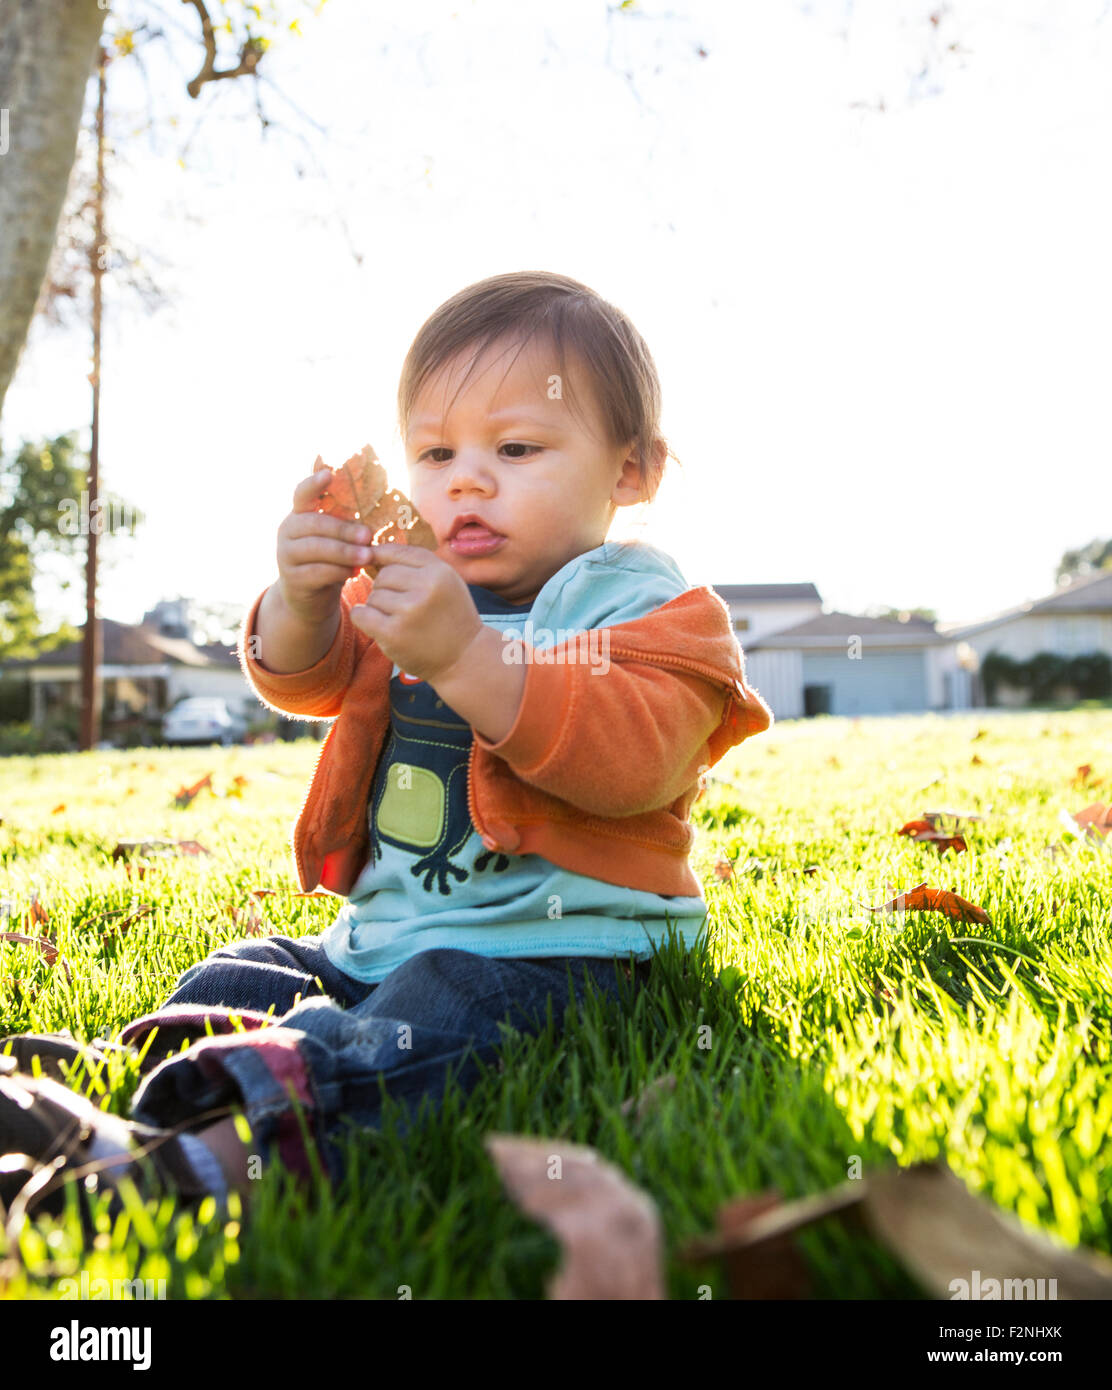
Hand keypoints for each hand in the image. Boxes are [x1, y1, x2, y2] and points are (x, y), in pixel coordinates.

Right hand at [276, 466, 374, 625]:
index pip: (302, 494)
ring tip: (367, 556)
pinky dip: (338, 571)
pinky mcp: (291, 578)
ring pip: (315, 548)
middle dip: (344, 529)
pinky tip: (353, 573)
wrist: (310, 597)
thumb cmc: (330, 560)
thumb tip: (377, 512)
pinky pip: (316, 572)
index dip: (313, 483)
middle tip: (369, 536)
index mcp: (300, 514)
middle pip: (314, 524)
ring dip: (345, 552)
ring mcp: (285, 555)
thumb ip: (347, 524)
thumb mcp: (337, 539)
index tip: (328, 474)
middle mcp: (287, 531)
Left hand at [349, 542, 482, 681]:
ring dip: (379, 608)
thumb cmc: (451, 617)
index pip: (395, 552)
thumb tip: (371, 550)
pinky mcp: (394, 633)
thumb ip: (415, 563)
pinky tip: (377, 626)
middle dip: (386, 590)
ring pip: (373, 596)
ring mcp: (409, 610)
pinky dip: (364, 619)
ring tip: (400, 620)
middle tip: (402, 607)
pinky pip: (361, 615)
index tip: (391, 579)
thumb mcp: (446, 581)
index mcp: (439, 571)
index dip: (385, 561)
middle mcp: (426, 587)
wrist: (465, 659)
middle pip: (383, 575)